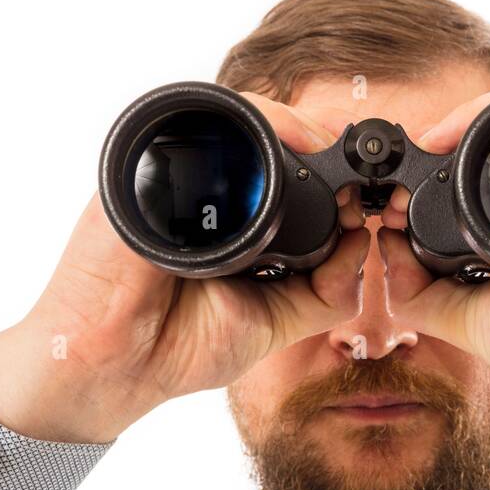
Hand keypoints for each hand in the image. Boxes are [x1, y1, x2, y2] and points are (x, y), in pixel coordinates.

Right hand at [0, 96, 368, 443]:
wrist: (114, 366)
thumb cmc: (180, 346)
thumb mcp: (274, 322)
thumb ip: (324, 292)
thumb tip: (366, 244)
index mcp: (236, 222)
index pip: (294, 180)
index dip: (340, 183)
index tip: (375, 200)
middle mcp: (206, 190)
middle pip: (276, 144)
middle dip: (329, 153)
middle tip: (366, 177)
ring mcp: (175, 172)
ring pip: (249, 123)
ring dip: (302, 133)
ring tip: (337, 160)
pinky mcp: (149, 165)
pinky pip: (211, 124)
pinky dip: (262, 124)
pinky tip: (297, 145)